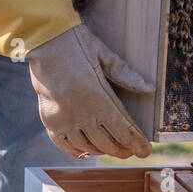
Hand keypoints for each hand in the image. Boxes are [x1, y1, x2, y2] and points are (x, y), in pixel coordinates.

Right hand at [28, 23, 152, 158]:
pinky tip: (88, 150)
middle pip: (107, 142)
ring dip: (103, 151)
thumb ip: (126, 74)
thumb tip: (149, 89)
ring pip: (87, 147)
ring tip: (113, 149)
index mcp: (96, 95)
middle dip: (123, 149)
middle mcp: (79, 112)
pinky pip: (65, 145)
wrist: (43, 40)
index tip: (145, 150)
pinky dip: (78, 151)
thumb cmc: (76, 43)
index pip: (122, 129)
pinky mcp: (48, 119)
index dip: (136, 143)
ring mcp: (62, 118)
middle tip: (131, 150)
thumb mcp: (104, 54)